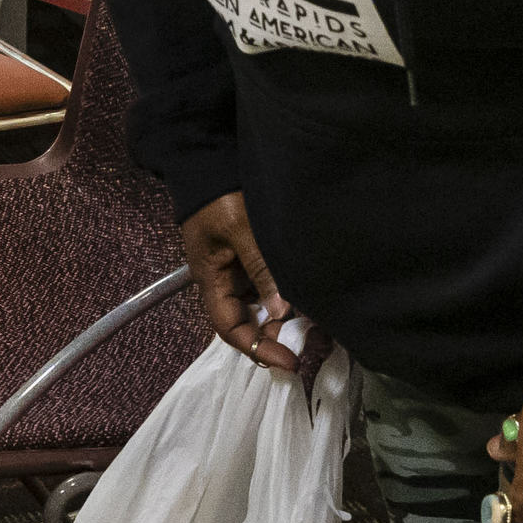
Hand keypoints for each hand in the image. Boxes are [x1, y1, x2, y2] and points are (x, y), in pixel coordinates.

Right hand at [178, 191, 326, 377]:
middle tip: (311, 343)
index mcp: (211, 279)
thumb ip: (261, 267)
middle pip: (246, 321)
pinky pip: (266, 285)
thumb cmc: (220, 196)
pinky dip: (284, 295)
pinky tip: (306, 297)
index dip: (257, 348)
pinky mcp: (248, 256)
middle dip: (274, 336)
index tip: (289, 361)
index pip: (229, 327)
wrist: (207, 162)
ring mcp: (236, 269)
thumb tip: (282, 310)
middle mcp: (222, 280)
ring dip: (282, 317)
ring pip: (259, 305)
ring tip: (314, 323)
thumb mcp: (241, 230)